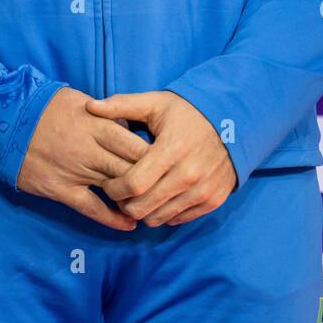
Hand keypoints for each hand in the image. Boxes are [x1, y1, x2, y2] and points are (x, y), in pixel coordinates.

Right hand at [16, 86, 151, 230]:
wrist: (6, 121)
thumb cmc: (46, 107)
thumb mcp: (79, 100)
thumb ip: (106, 114)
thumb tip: (130, 126)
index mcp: (97, 123)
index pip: (136, 143)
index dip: (155, 156)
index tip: (166, 163)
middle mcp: (90, 148)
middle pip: (130, 167)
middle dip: (150, 179)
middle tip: (165, 188)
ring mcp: (76, 170)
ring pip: (115, 188)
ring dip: (135, 199)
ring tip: (151, 207)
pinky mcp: (61, 189)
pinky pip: (91, 208)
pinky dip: (112, 218)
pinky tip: (128, 225)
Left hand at [84, 91, 237, 226]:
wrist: (232, 122)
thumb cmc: (187, 112)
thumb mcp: (156, 103)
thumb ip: (121, 106)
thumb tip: (90, 106)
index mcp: (172, 149)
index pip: (134, 184)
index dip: (114, 188)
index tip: (108, 182)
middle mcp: (189, 174)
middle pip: (143, 207)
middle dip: (124, 203)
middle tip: (119, 192)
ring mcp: (203, 190)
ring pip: (159, 218)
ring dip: (142, 211)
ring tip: (137, 195)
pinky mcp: (213, 200)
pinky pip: (178, 219)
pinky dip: (163, 213)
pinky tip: (159, 196)